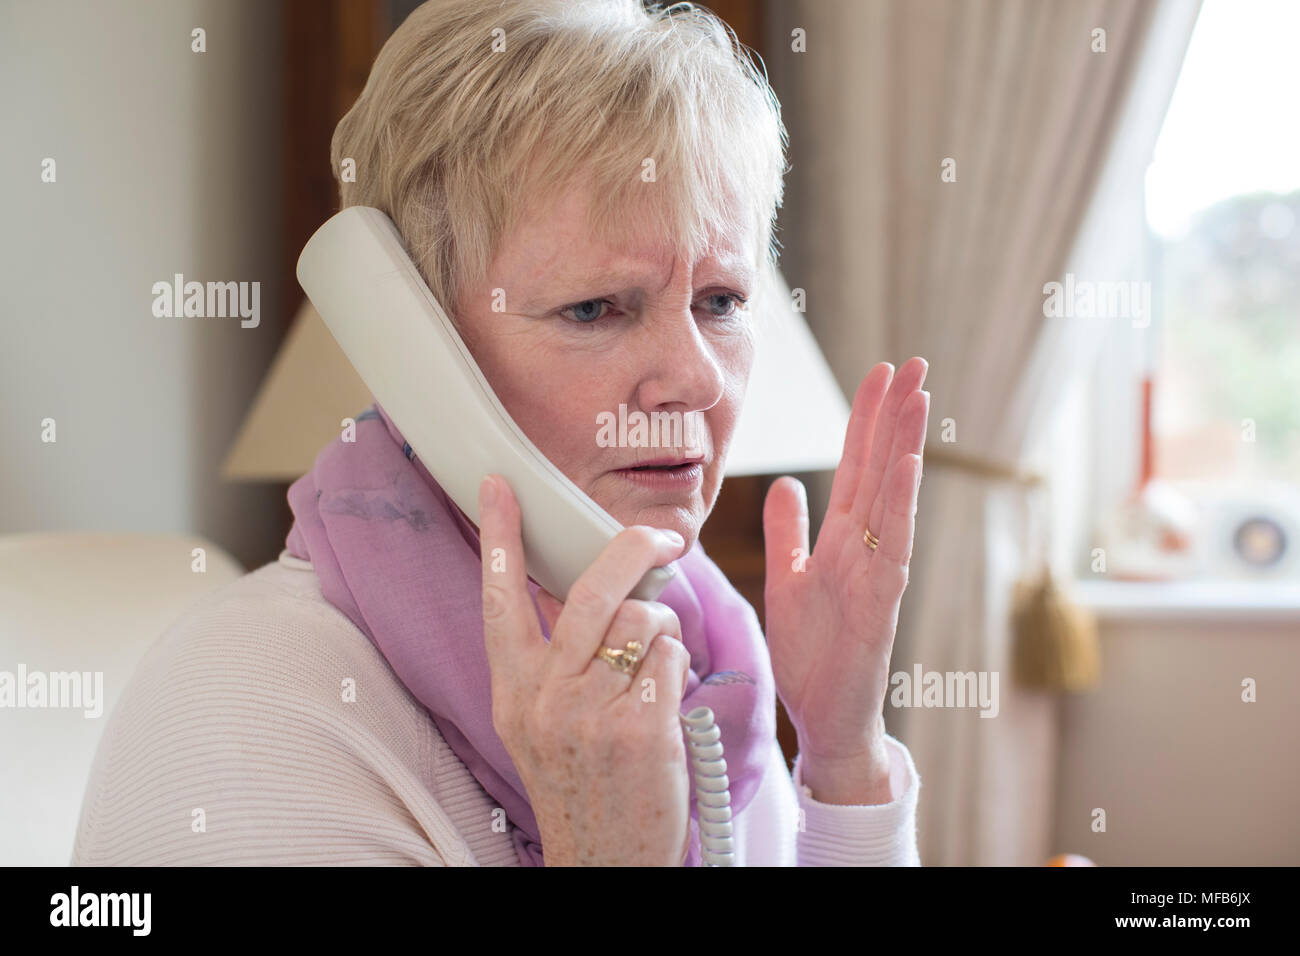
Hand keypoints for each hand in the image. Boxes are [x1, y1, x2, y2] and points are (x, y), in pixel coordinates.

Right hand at [478, 474, 693, 865]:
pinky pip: (672, 656)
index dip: (499, 536)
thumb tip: (597, 589)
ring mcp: (590, 712)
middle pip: (593, 589)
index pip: (499, 599)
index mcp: (515, 690)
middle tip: (664, 537)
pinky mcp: (640, 727)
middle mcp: (544, 697)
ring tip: (652, 670)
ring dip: (663, 631)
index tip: (498, 484)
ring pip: (645, 618)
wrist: (605, 859)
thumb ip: (553, 661)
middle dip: (634, 547)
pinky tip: (663, 703)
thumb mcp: (539, 723)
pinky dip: (677, 668)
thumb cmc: (582, 783)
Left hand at [762, 357, 928, 799]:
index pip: (857, 467)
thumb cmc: (814, 657)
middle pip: (882, 469)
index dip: (865, 420)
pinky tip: (907, 464)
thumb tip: (788, 484)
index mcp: (843, 542)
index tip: (879, 374)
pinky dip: (900, 504)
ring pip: (894, 497)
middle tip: (914, 362)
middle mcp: (866, 549)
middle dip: (895, 416)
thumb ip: (788, 534)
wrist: (826, 721)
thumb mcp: (788, 582)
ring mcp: (878, 573)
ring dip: (905, 446)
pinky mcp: (881, 603)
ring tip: (917, 396)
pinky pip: (893, 545)